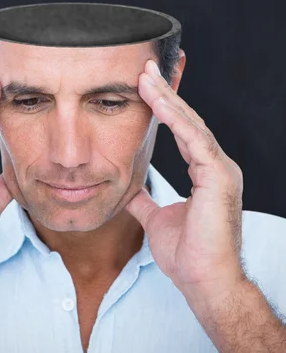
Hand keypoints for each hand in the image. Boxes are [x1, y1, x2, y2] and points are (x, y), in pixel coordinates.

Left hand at [126, 59, 246, 305]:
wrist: (205, 284)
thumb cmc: (188, 256)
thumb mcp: (157, 220)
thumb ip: (147, 203)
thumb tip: (130, 192)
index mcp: (205, 172)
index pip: (182, 130)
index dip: (164, 108)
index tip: (145, 86)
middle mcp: (216, 166)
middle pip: (187, 120)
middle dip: (165, 93)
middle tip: (145, 68)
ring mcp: (221, 169)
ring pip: (191, 124)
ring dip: (167, 99)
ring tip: (146, 77)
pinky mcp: (220, 176)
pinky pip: (195, 139)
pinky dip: (176, 119)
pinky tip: (158, 101)